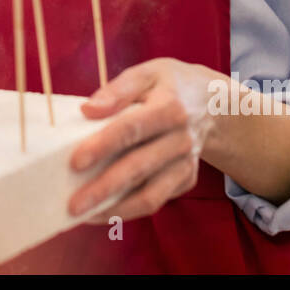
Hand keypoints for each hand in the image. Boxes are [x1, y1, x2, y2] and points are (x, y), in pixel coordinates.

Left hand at [67, 58, 219, 223]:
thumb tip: (87, 109)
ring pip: (151, 195)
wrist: (215, 103)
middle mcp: (181, 139)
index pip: (131, 129)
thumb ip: (118, 90)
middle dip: (104, 189)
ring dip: (117, 210)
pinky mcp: (187, 179)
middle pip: (139, 168)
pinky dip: (129, 210)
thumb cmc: (170, 86)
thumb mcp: (147, 73)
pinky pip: (157, 200)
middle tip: (73, 205)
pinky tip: (103, 210)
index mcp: (170, 108)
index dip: (102, 146)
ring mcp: (187, 163)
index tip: (75, 162)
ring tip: (85, 216)